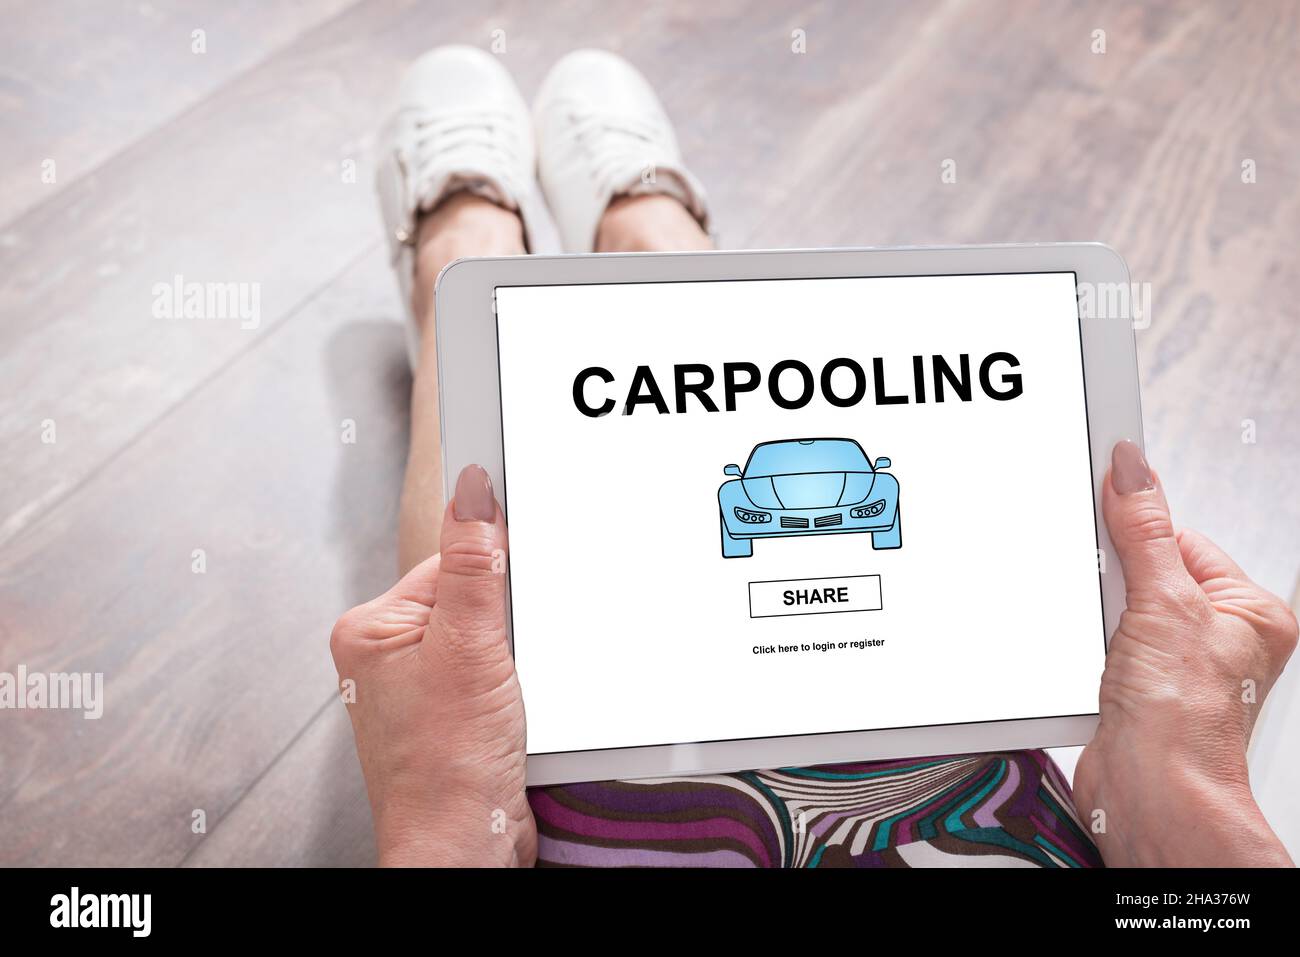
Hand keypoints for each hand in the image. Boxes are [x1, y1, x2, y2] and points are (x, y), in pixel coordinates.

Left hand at [329, 465, 533, 865]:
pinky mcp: (452, 713)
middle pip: (471, 598)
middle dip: (504, 625)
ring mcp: (421, 688)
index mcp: (371, 629)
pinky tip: (511, 711)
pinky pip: (495, 673)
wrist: (463, 846)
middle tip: (503, 665)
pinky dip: (515, 684)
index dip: (493, 573)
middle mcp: (389, 656)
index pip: (449, 561)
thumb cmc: (448, 768)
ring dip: (514, 659)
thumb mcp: (468, 648)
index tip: (517, 586)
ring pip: (489, 638)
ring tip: (503, 700)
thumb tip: (472, 487)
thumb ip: (475, 564)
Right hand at [1074, 441, 1296, 865]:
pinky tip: (1093, 660)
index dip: (1139, 530)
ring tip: (1113, 646)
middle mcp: (1214, 636)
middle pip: (1143, 570)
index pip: (1180, 538)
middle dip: (1115, 580)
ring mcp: (1171, 662)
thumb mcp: (1166, 603)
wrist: (1149, 794)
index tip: (1104, 508)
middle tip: (1118, 605)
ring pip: (1115, 605)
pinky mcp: (1132, 683)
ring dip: (1097, 617)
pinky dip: (1083, 642)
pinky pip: (1097, 638)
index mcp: (1248, 610)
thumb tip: (1131, 471)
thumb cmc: (1187, 721)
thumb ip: (1144, 532)